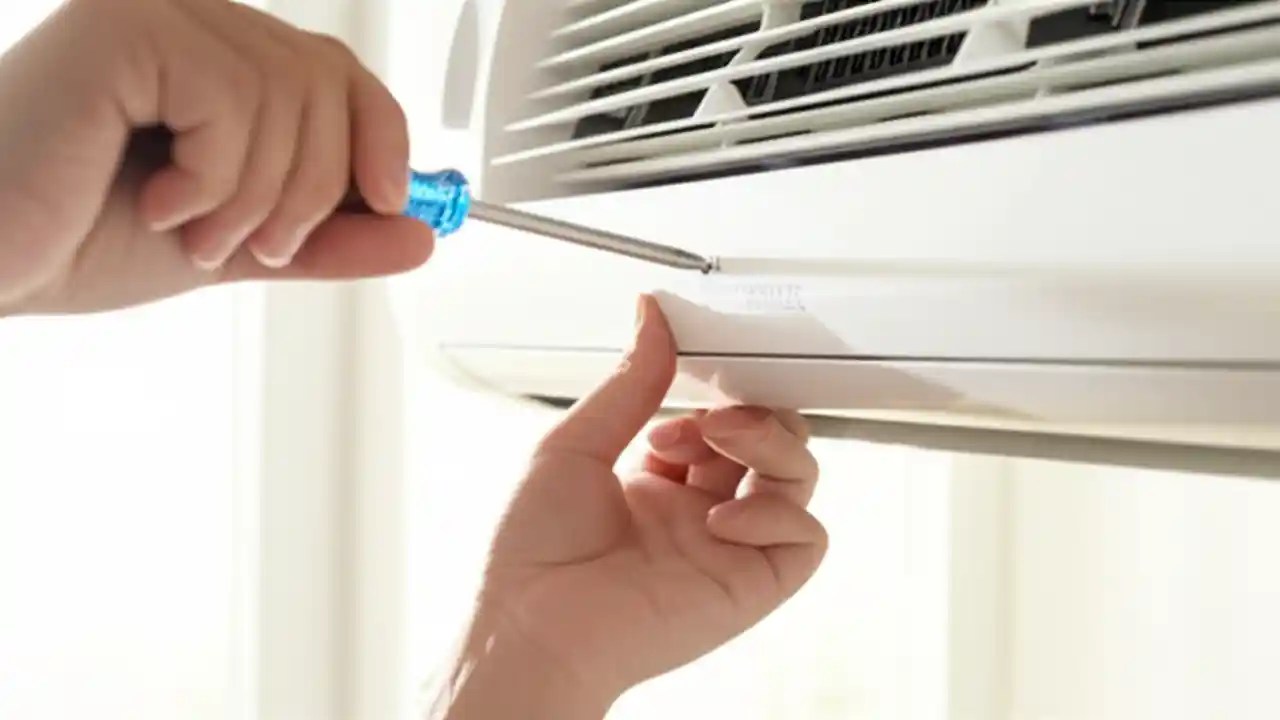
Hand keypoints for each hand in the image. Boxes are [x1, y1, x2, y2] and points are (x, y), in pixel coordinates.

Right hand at [0, 0, 431, 315]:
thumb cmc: (79, 239)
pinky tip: (156, 199)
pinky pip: (235, 100)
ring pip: (290, 100)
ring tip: (192, 229)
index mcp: (216, 57)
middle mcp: (190, 19)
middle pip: (326, 87)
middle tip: (251, 244)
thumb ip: (327, 236)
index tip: (394, 201)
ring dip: (255, 200)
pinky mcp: (124, 28)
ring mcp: (154, 13)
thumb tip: (421, 233)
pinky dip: (213, 178)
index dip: (382, 137)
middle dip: (308, 193)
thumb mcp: (238, 243)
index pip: (339, 72)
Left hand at [430, 296, 827, 719]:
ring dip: (768, 439)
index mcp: (657, 486)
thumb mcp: (574, 444)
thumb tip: (651, 315)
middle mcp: (697, 516)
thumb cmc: (533, 552)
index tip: (692, 377)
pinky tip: (719, 517)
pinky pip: (806, 537)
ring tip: (717, 435)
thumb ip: (629, 382)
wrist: (532, 626)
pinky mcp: (751, 584)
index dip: (714, 397)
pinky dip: (776, 511)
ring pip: (796, 477)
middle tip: (711, 411)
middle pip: (769, 444)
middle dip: (751, 410)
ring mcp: (728, 549)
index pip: (719, 427)